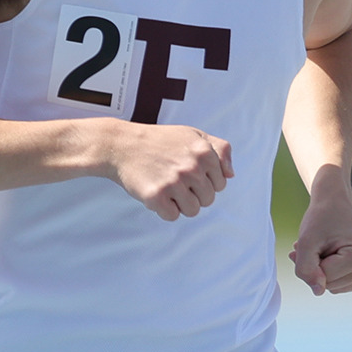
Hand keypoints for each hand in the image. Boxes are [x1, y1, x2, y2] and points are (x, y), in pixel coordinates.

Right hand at [104, 123, 233, 219]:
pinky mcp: (156, 196)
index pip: (221, 184)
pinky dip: (164, 209)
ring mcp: (173, 182)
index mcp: (204, 152)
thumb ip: (219, 150)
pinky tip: (155, 193)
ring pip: (193, 210)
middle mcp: (191, 167)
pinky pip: (172, 216)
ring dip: (180, 204)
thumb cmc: (159, 141)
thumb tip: (231, 175)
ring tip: (166, 188)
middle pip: (208, 199)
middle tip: (175, 181)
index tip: (188, 173)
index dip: (205, 181)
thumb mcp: (192, 135)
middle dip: (193, 194)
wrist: (121, 145)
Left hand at [289, 177, 351, 295]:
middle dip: (318, 267)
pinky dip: (331, 273)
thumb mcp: (306, 240)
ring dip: (323, 270)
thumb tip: (318, 292)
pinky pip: (340, 286)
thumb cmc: (322, 220)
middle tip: (319, 245)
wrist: (336, 206)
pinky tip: (333, 256)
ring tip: (327, 249)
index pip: (326, 277)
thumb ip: (305, 267)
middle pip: (331, 285)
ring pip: (334, 288)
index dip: (312, 261)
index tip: (315, 242)